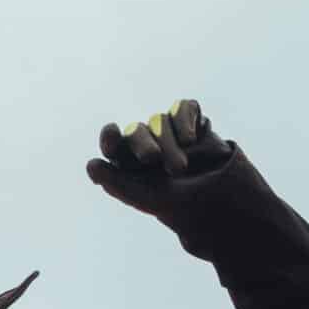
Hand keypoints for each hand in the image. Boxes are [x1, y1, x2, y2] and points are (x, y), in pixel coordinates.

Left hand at [85, 99, 233, 214]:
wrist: (217, 197)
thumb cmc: (174, 200)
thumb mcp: (144, 196)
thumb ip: (114, 182)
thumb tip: (91, 165)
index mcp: (127, 160)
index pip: (113, 143)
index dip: (110, 138)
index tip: (111, 133)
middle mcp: (145, 140)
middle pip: (136, 130)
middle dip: (143, 144)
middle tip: (152, 159)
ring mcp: (168, 128)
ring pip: (159, 120)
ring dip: (169, 143)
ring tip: (180, 168)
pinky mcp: (191, 118)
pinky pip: (183, 108)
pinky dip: (185, 120)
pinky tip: (191, 138)